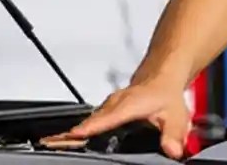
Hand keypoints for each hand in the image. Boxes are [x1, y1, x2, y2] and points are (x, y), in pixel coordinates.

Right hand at [44, 78, 190, 157]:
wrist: (161, 77)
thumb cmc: (165, 93)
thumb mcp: (176, 116)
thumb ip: (173, 135)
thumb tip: (173, 149)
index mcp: (128, 105)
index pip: (105, 118)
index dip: (88, 128)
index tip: (71, 136)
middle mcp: (114, 104)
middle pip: (88, 121)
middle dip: (70, 133)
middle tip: (50, 144)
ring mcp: (108, 105)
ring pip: (86, 119)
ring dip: (71, 132)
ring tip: (52, 143)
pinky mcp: (105, 108)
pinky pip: (89, 120)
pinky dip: (78, 129)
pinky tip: (69, 139)